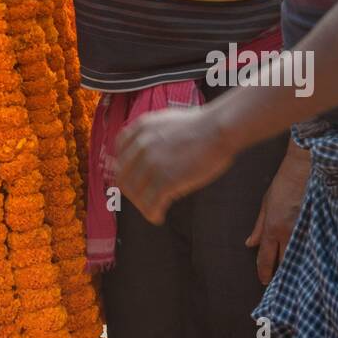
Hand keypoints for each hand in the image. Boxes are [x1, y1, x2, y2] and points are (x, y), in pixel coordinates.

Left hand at [116, 106, 234, 222]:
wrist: (218, 129)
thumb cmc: (201, 126)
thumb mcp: (166, 121)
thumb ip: (151, 134)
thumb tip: (145, 152)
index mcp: (140, 129)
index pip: (119, 154)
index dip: (126, 170)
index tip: (134, 180)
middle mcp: (141, 145)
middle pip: (123, 177)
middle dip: (132, 192)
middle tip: (143, 200)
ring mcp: (151, 163)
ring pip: (134, 194)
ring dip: (142, 205)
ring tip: (153, 210)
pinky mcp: (165, 180)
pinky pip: (150, 204)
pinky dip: (152, 214)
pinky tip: (158, 217)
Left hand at [246, 145, 309, 285]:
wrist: (304, 169)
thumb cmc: (283, 185)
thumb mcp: (266, 204)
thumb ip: (259, 227)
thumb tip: (250, 244)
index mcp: (272, 228)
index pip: (266, 258)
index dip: (264, 272)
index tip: (264, 282)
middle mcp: (288, 233)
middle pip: (284, 263)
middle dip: (281, 275)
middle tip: (280, 285)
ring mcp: (305, 231)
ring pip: (299, 258)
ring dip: (296, 268)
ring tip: (296, 279)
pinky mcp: (318, 227)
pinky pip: (313, 248)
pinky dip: (310, 256)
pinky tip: (311, 262)